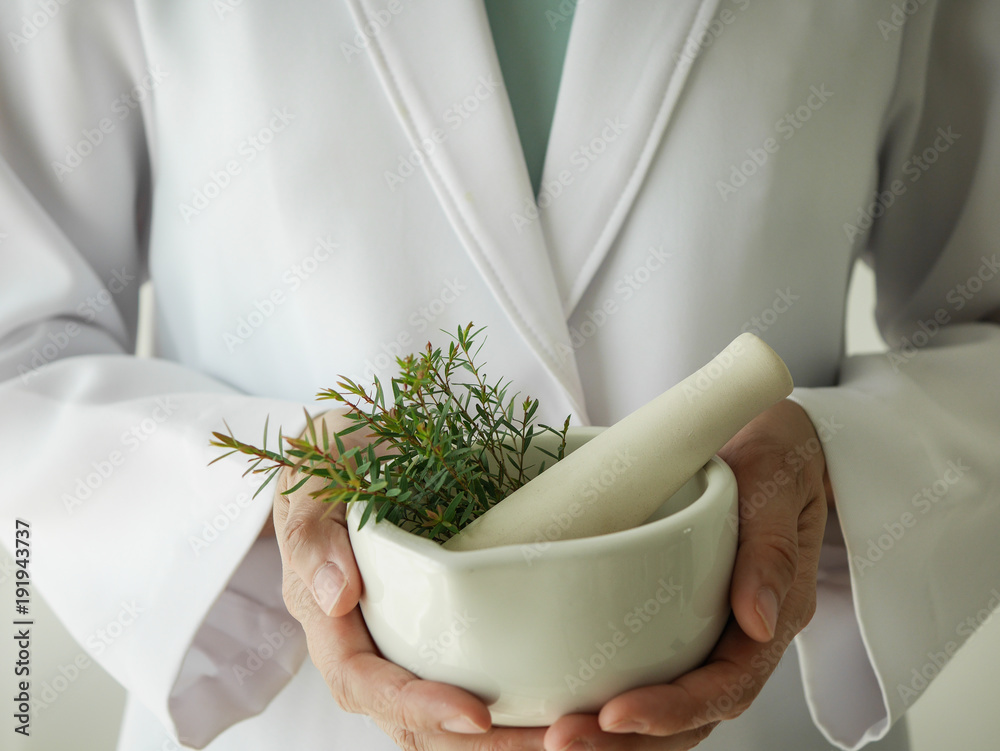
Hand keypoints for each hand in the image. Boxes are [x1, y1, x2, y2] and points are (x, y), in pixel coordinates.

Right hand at [273, 408, 546, 749]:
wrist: (359, 447)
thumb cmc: (333, 462)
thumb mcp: (313, 481)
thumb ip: (313, 532)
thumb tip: (336, 598)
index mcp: (331, 621)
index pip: (365, 684)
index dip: (417, 706)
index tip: (476, 715)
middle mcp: (369, 644)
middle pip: (415, 720)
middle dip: (482, 744)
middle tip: (553, 743)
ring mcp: (409, 640)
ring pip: (449, 714)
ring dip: (507, 736)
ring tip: (572, 734)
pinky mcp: (443, 630)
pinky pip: (475, 677)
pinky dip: (517, 699)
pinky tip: (567, 699)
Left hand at [544, 399, 830, 749]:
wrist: (773, 444)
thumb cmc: (777, 457)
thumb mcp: (778, 481)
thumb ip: (773, 545)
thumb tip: (758, 621)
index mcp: (772, 615)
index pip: (726, 685)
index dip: (673, 709)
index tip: (614, 715)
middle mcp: (738, 637)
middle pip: (688, 714)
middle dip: (625, 740)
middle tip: (558, 741)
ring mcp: (706, 630)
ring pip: (663, 703)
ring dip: (608, 731)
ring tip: (543, 736)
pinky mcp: (676, 617)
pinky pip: (644, 668)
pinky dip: (602, 693)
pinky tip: (552, 700)